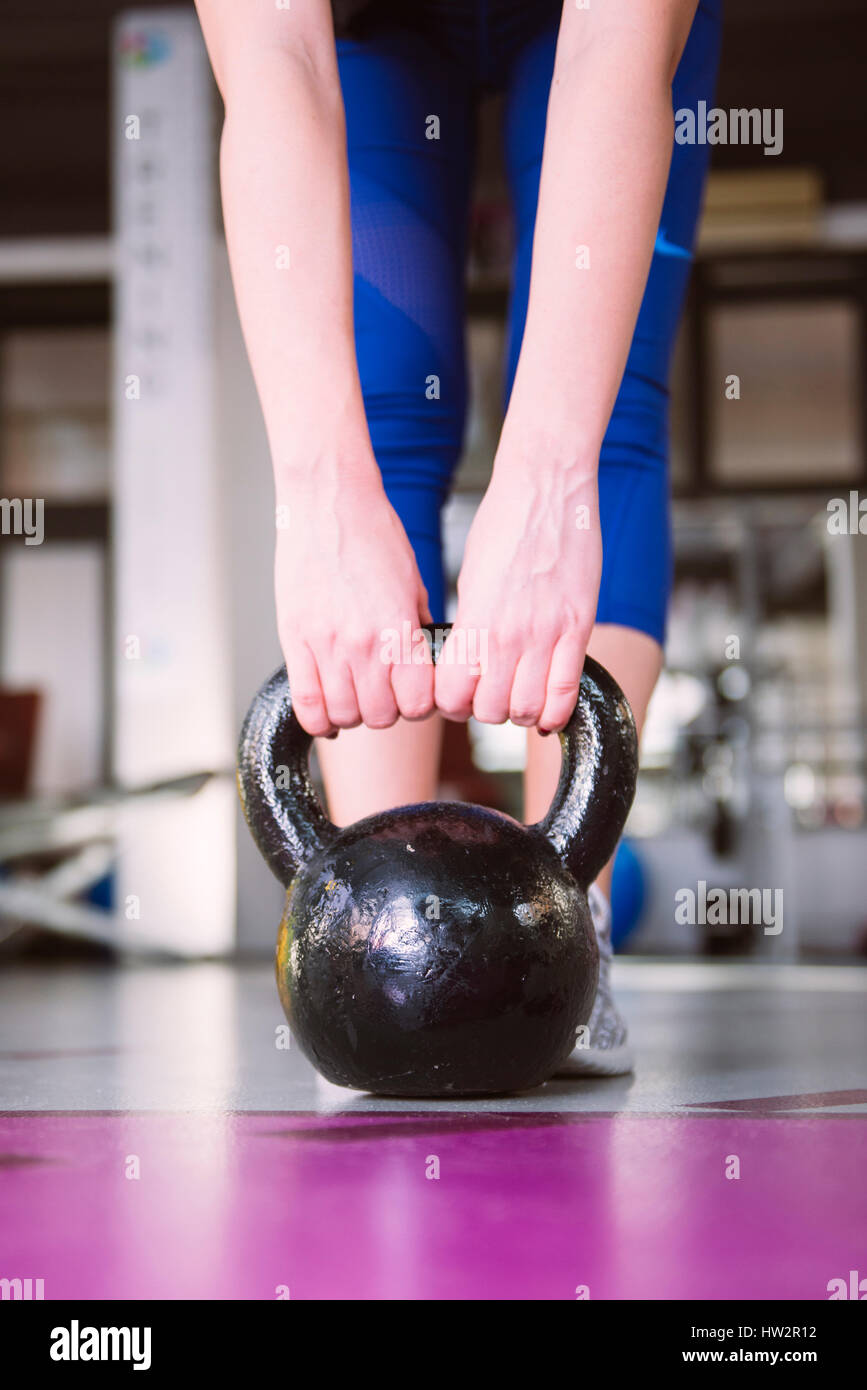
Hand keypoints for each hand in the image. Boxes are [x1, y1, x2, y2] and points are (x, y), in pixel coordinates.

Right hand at [276, 467, 434, 735]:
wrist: (330, 501)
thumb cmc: (373, 533)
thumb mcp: (412, 582)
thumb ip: (417, 627)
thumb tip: (422, 661)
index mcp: (399, 628)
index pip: (417, 703)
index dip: (419, 705)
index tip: (412, 694)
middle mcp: (364, 643)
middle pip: (381, 716)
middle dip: (387, 711)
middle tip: (382, 693)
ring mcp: (326, 644)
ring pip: (344, 715)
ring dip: (353, 714)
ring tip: (354, 695)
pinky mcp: (294, 639)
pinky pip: (305, 703)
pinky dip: (318, 717)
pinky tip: (327, 709)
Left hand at [436, 454, 600, 731]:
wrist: (545, 484)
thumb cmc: (503, 523)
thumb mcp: (472, 577)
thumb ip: (473, 624)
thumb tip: (471, 661)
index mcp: (475, 620)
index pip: (452, 695)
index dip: (451, 703)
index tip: (457, 693)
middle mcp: (509, 634)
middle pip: (490, 712)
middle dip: (486, 711)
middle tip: (489, 694)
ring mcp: (548, 633)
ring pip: (528, 710)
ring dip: (520, 712)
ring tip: (519, 694)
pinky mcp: (579, 626)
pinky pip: (567, 693)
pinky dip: (555, 712)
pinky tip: (548, 707)